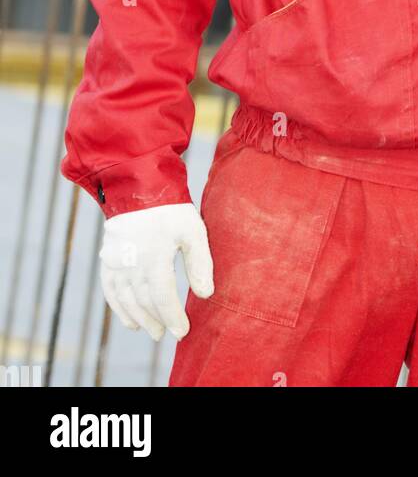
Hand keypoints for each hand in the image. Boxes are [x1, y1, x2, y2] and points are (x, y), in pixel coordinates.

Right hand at [99, 202, 213, 340]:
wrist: (139, 187)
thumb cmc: (171, 210)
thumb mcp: (193, 231)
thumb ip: (200, 263)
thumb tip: (206, 295)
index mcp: (155, 256)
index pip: (163, 296)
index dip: (173, 317)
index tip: (183, 331)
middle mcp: (132, 263)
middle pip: (144, 301)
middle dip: (158, 321)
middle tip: (169, 334)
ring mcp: (116, 262)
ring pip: (126, 300)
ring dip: (140, 318)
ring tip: (153, 331)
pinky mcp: (107, 259)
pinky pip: (110, 290)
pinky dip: (119, 308)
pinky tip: (130, 320)